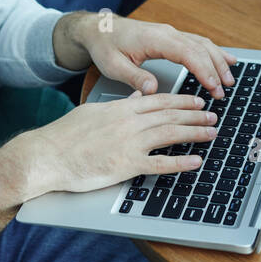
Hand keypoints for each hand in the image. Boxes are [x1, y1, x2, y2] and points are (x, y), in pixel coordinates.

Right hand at [21, 91, 218, 196]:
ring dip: (195, 133)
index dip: (182, 101)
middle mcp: (129, 122)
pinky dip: (180, 162)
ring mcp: (129, 143)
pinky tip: (195, 162)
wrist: (47, 155)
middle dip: (195, 115)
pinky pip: (160, 164)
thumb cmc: (65, 136)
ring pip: (170, 133)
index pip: (159, 100)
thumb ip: (118, 104)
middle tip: (213, 116)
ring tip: (212, 132)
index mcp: (121, 108)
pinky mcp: (125, 165)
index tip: (197, 101)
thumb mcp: (94, 111)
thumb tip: (135, 96)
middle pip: (170, 115)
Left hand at [57, 12, 236, 98]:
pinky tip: (226, 60)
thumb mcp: (113, 65)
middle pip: (200, 48)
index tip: (213, 86)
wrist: (99, 29)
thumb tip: (152, 90)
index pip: (187, 53)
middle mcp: (167, 33)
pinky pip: (198, 43)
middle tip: (224, 91)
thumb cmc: (105, 45)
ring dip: (218, 61)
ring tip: (230, 79)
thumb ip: (134, 77)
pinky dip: (213, 52)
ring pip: (202, 44)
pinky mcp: (172, 37)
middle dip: (215, 69)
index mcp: (155, 39)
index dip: (202, 69)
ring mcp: (171, 33)